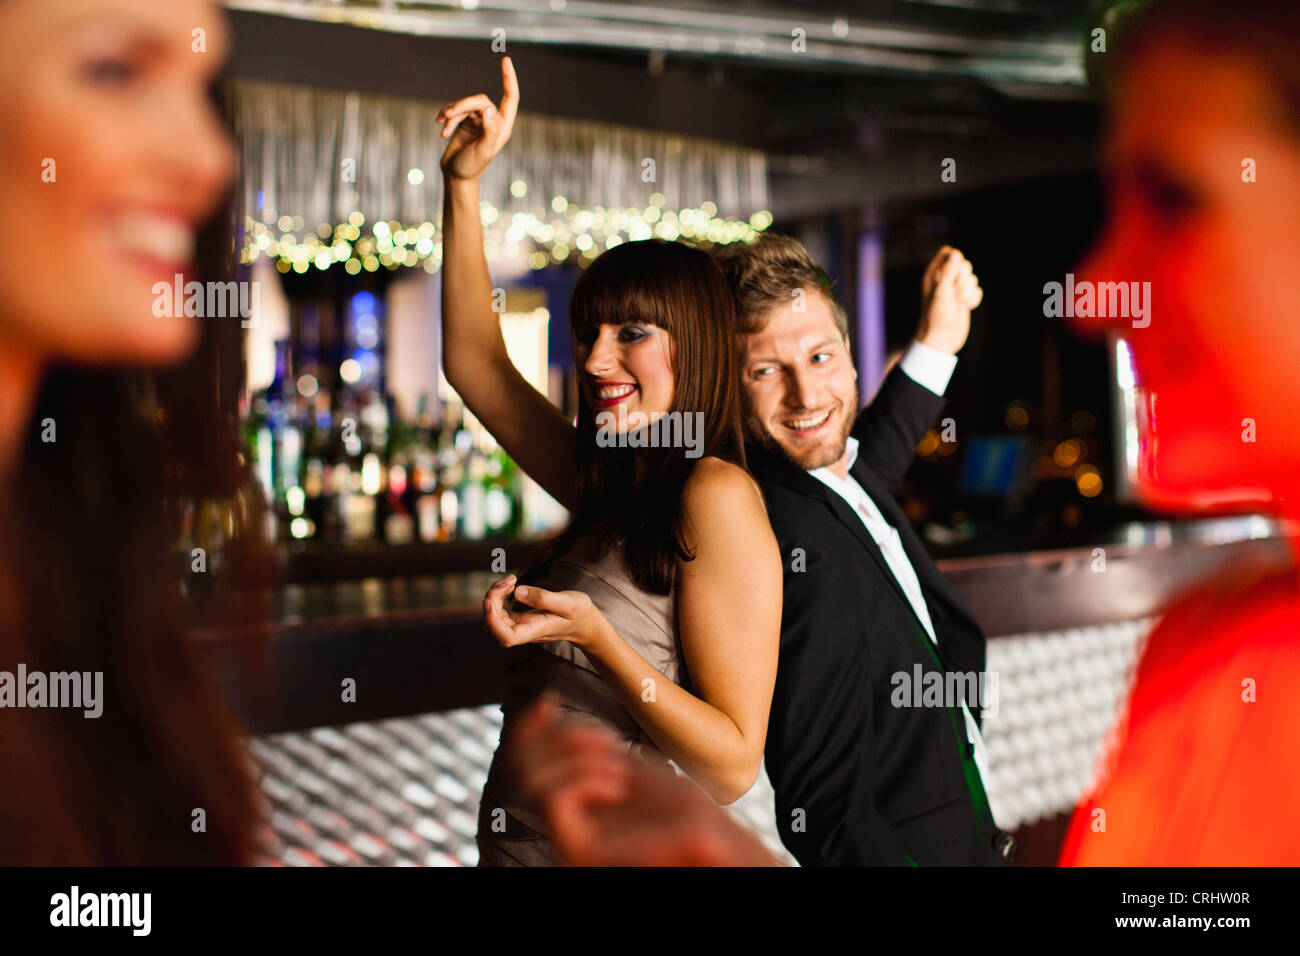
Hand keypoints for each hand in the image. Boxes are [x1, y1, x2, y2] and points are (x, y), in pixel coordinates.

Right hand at [436, 56, 519, 181]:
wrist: (455, 176)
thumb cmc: (471, 166)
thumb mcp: (482, 151)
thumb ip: (489, 131)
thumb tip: (490, 109)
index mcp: (502, 127)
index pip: (510, 97)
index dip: (509, 79)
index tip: (505, 61)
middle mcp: (493, 121)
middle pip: (479, 100)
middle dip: (462, 106)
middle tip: (447, 116)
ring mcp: (479, 120)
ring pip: (465, 104)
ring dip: (452, 112)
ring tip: (442, 124)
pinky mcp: (465, 121)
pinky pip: (455, 110)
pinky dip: (447, 117)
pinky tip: (441, 129)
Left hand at [483, 574, 606, 651]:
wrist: (585, 623)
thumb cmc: (579, 613)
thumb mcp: (568, 602)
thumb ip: (543, 598)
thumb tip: (517, 592)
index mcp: (536, 630)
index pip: (507, 637)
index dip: (492, 622)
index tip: (489, 601)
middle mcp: (524, 631)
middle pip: (495, 625)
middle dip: (493, 600)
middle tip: (509, 580)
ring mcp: (520, 626)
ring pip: (495, 617)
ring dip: (495, 597)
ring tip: (510, 580)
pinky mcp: (519, 619)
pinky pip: (500, 611)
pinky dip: (500, 596)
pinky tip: (510, 584)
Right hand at [510, 697, 782, 866]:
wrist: (712, 839)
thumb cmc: (675, 804)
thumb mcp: (623, 760)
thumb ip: (583, 743)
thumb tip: (543, 704)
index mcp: (569, 803)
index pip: (525, 761)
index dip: (529, 727)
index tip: (549, 700)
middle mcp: (561, 823)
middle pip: (523, 768)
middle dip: (560, 741)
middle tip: (608, 743)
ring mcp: (566, 839)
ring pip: (534, 780)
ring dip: (576, 759)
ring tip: (620, 769)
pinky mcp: (577, 850)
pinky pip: (551, 799)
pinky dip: (580, 779)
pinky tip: (617, 784)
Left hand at [915, 245, 982, 354]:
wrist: (941, 339)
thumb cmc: (935, 316)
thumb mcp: (941, 292)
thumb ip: (949, 272)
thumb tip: (956, 254)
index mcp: (934, 274)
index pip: (948, 253)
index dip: (955, 259)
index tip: (954, 272)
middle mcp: (945, 280)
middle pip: (964, 265)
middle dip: (963, 279)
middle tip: (953, 294)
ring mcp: (956, 290)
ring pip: (972, 279)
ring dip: (967, 293)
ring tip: (957, 305)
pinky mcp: (965, 299)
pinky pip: (977, 291)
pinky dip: (973, 300)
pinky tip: (964, 309)